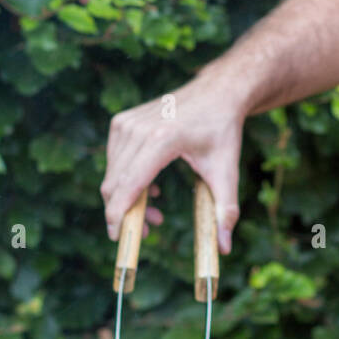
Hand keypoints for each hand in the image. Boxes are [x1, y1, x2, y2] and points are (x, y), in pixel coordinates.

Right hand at [100, 79, 243, 252]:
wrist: (217, 92)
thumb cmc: (222, 130)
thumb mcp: (227, 170)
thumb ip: (225, 209)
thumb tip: (224, 246)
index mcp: (162, 140)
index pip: (128, 184)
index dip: (118, 215)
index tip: (118, 238)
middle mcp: (138, 129)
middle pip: (114, 184)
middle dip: (125, 214)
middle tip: (149, 230)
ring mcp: (126, 123)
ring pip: (112, 175)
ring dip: (126, 199)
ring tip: (157, 210)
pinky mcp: (121, 122)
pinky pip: (114, 161)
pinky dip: (126, 180)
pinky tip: (153, 187)